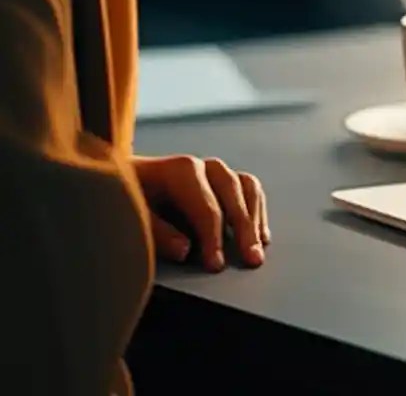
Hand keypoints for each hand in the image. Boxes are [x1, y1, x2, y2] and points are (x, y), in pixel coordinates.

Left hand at [132, 155, 270, 271]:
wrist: (117, 181)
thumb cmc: (123, 199)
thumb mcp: (129, 215)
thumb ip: (155, 232)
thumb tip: (185, 249)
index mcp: (178, 170)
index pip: (206, 206)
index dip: (213, 238)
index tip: (216, 266)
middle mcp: (201, 165)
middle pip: (232, 193)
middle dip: (244, 228)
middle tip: (251, 260)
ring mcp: (213, 171)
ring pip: (246, 188)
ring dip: (255, 219)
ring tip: (258, 250)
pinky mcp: (221, 180)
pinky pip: (250, 190)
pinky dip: (257, 212)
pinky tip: (261, 236)